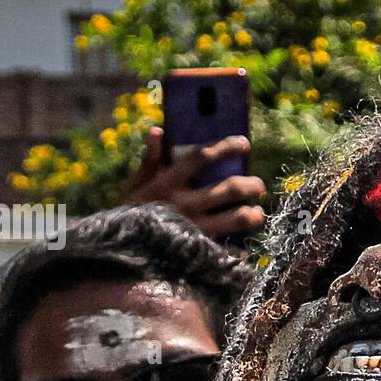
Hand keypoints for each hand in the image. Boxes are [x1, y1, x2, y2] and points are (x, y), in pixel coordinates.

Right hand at [127, 128, 266, 239]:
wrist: (121, 250)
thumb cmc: (131, 212)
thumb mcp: (135, 185)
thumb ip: (150, 160)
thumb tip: (158, 131)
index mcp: (167, 183)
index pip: (202, 157)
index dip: (226, 147)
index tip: (244, 143)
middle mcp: (184, 204)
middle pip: (230, 188)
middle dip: (252, 184)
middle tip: (258, 186)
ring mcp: (194, 229)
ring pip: (237, 218)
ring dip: (253, 214)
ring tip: (256, 213)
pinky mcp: (198, 250)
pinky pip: (229, 249)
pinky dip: (241, 248)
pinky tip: (245, 246)